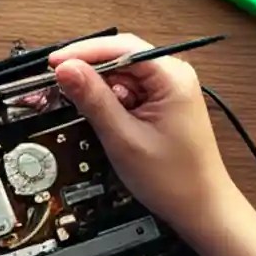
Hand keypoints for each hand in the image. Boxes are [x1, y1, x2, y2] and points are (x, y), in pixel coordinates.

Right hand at [49, 34, 232, 236]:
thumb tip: (67, 70)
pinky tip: (100, 115)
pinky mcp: (162, 103)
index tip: (55, 63)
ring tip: (80, 106)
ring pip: (122, 75)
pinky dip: (110, 100)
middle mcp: (174, 76)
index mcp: (173, 78)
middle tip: (59, 82)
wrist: (200, 208)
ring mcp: (169, 90)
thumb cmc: (175, 180)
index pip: (121, 47)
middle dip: (89, 70)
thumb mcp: (124, 138)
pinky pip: (129, 91)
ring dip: (99, 88)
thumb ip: (93, 100)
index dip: (84, 52)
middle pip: (120, 57)